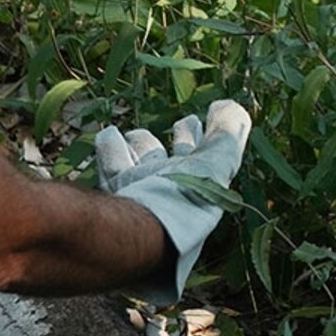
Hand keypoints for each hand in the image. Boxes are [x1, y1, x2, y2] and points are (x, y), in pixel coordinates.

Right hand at [93, 98, 252, 300]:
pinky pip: (112, 165)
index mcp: (196, 187)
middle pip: (170, 161)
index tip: (190, 121)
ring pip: (139, 163)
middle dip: (174, 142)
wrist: (142, 230)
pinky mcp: (115, 194)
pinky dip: (109, 147)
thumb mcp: (217, 161)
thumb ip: (227, 132)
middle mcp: (168, 191)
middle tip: (178, 124)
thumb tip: (226, 106)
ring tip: (135, 134)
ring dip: (138, 145)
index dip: (195, 137)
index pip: (198, 157)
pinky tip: (108, 135)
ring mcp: (141, 192)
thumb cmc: (185, 199)